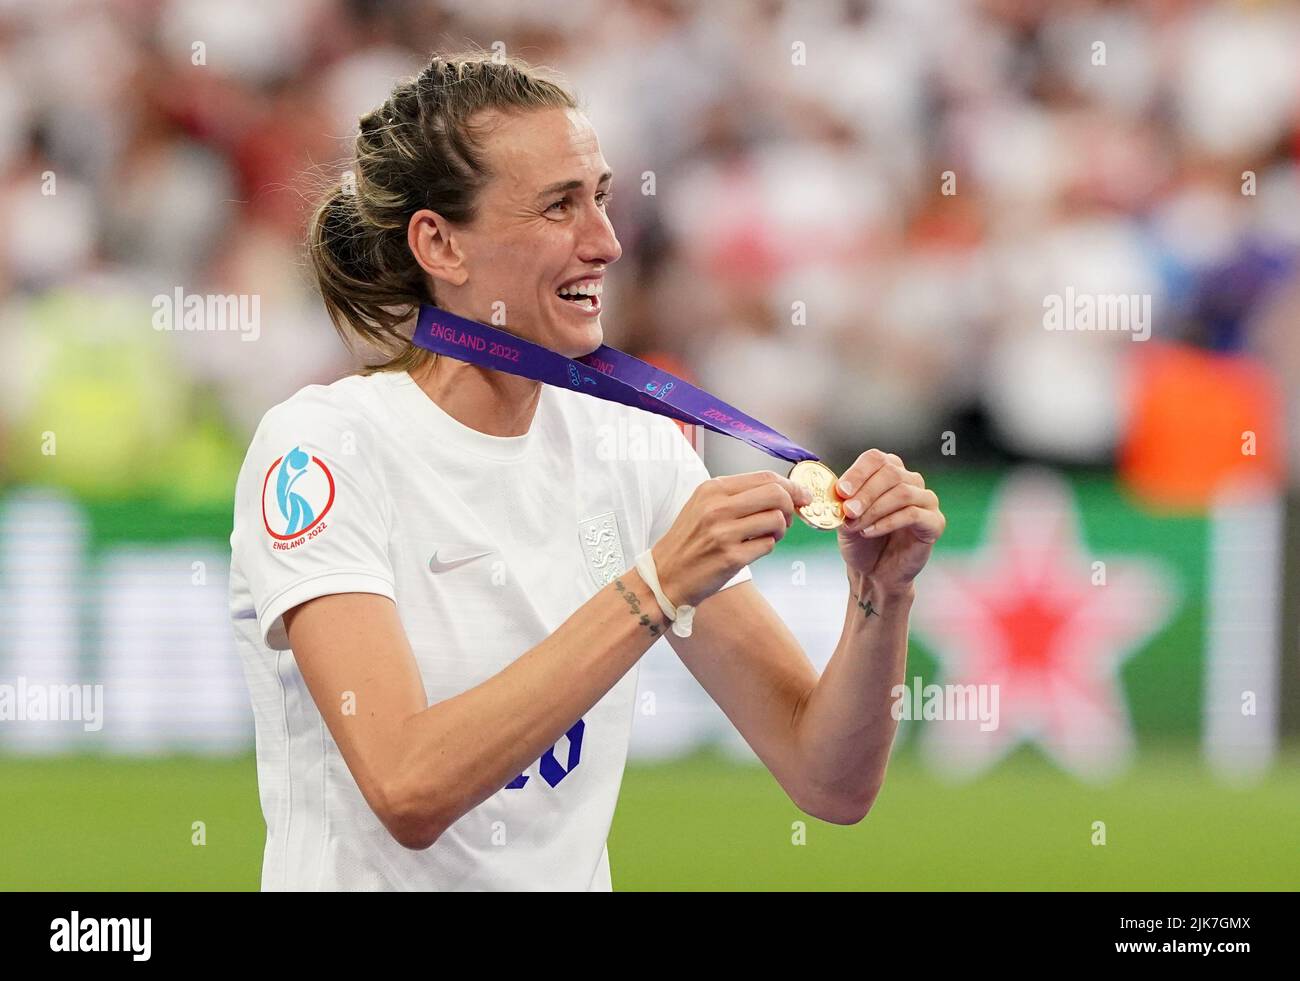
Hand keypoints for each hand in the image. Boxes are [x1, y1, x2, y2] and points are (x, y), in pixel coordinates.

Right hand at [652, 471, 811, 607]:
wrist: (665, 576)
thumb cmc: (688, 541)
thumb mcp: (703, 506)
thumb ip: (738, 496)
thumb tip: (784, 491)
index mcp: (712, 489)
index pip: (765, 477)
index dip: (791, 485)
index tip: (803, 496)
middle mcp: (717, 507)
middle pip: (777, 494)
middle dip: (791, 506)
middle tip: (787, 518)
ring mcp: (724, 532)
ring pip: (777, 520)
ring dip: (780, 530)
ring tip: (767, 536)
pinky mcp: (731, 557)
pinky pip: (768, 545)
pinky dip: (767, 547)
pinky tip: (752, 549)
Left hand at [835, 449, 944, 592]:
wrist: (873, 572)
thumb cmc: (860, 540)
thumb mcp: (845, 517)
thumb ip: (844, 502)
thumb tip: (839, 491)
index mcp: (888, 471)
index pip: (875, 458)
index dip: (857, 473)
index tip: (841, 491)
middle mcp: (910, 481)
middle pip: (890, 473)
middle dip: (865, 493)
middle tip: (848, 511)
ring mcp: (926, 500)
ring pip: (902, 493)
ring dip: (875, 509)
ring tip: (856, 525)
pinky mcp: (935, 522)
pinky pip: (913, 514)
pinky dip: (888, 522)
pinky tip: (870, 532)